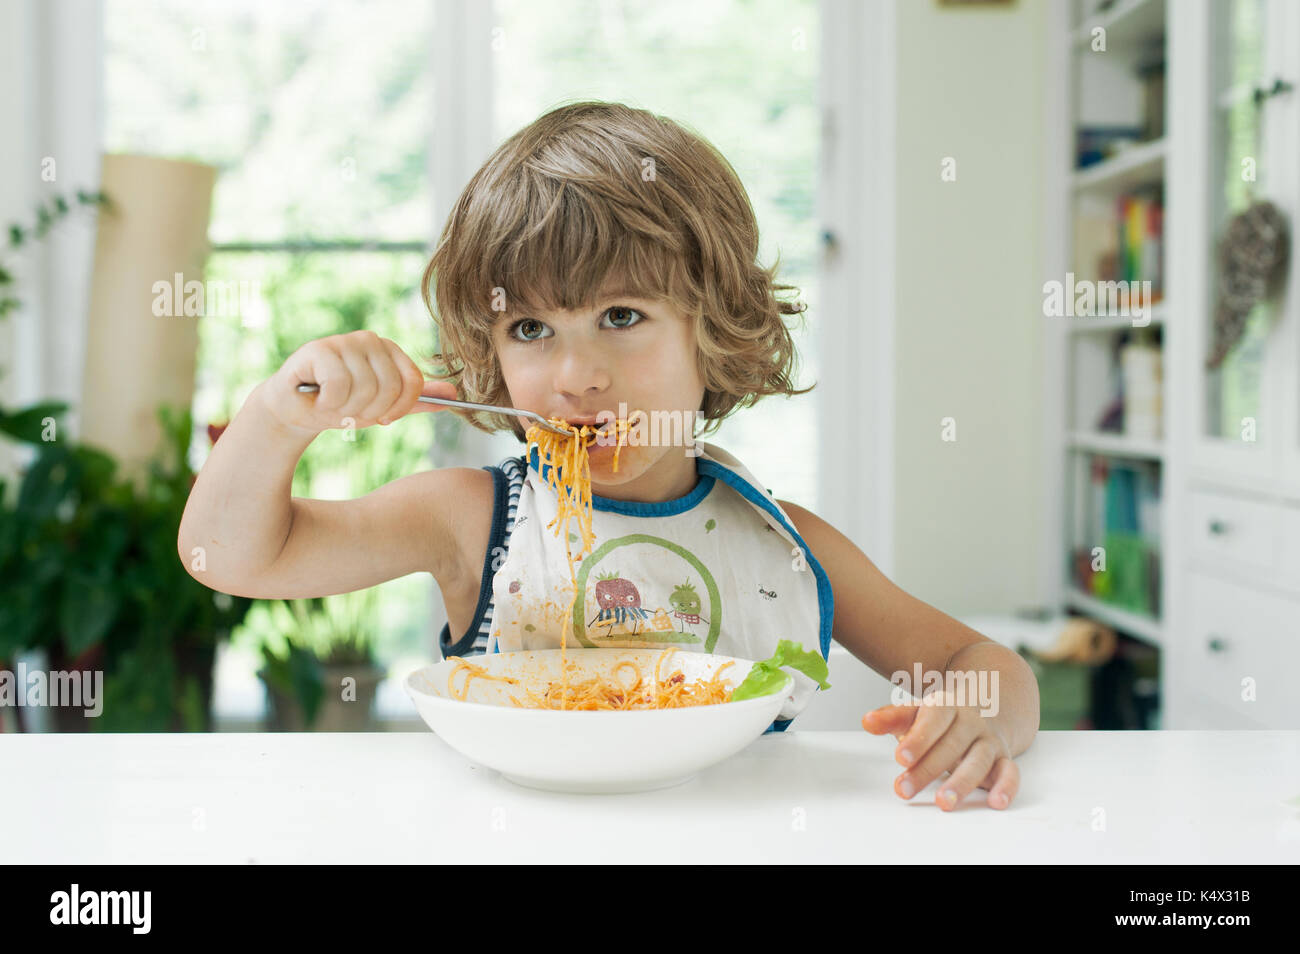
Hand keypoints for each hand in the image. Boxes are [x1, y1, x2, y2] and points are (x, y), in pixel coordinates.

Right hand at [260, 330, 457, 435]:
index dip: (399, 409)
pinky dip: (329, 402)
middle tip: (350, 411)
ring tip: (332, 404)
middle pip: (390, 388)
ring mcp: (345, 341)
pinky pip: (340, 385)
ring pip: (365, 388)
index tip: (382, 418)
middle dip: (370, 411)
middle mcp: (371, 340)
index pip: (413, 382)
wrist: (297, 410)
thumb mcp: (384, 406)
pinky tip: (319, 397)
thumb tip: (453, 395)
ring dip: (347, 409)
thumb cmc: (342, 405)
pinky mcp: (319, 349)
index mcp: (390, 351)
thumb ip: (417, 400)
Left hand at [862, 689, 1019, 810]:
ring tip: (944, 802)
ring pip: (978, 760)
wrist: (989, 699)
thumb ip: (893, 718)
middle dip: (927, 769)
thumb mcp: (918, 711)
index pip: (934, 719)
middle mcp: (971, 722)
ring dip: (962, 782)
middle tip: (905, 788)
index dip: (918, 739)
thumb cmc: (944, 714)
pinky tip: (996, 802)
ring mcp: (988, 741)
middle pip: (951, 745)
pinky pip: (1010, 772)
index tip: (901, 757)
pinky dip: (1006, 787)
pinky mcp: (1003, 759)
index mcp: (948, 706)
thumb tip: (867, 721)